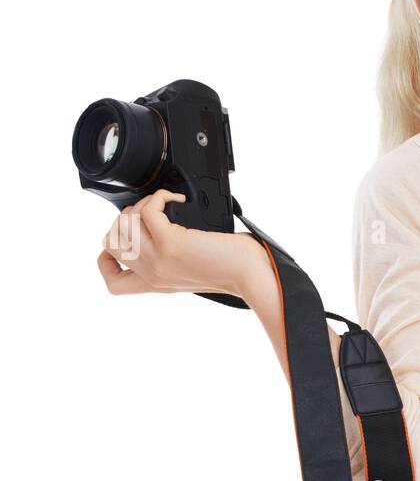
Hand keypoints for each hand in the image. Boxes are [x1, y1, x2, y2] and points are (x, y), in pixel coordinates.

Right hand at [97, 189, 265, 297]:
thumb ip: (170, 262)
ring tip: (164, 204)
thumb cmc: (233, 268)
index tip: (122, 243)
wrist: (252, 274)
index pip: (113, 284)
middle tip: (150, 214)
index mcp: (156, 284)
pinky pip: (148, 210)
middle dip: (124, 219)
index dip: (107, 261)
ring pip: (124, 224)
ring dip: (142, 204)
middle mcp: (154, 275)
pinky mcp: (172, 243)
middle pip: (111, 244)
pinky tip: (176, 198)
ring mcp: (160, 260)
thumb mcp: (191, 272)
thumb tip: (156, 229)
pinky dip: (160, 196)